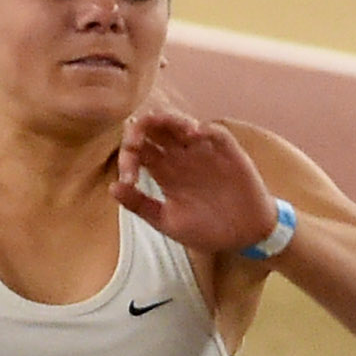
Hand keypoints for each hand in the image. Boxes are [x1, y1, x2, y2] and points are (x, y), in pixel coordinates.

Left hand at [114, 109, 279, 254]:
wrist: (243, 235)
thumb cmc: (206, 229)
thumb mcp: (167, 221)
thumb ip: (140, 205)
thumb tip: (112, 187)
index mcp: (164, 172)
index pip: (140, 149)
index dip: (129, 154)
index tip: (128, 177)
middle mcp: (181, 157)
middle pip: (157, 129)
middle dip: (142, 127)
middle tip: (134, 138)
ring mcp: (204, 152)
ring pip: (182, 123)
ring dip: (168, 119)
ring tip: (157, 123)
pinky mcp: (228, 153)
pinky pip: (215, 133)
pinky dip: (204, 129)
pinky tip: (192, 134)